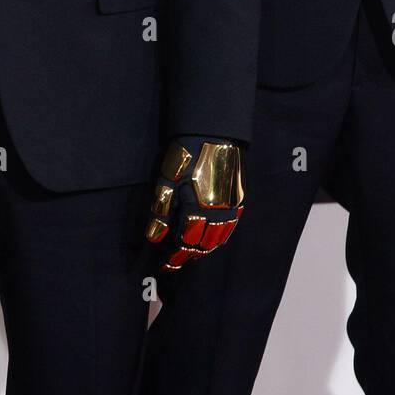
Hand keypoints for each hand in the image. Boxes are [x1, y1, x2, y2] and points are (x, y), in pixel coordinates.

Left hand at [145, 136, 243, 269]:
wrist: (215, 131)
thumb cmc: (187, 152)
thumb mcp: (167, 178)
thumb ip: (161, 209)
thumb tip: (154, 236)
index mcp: (199, 208)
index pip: (186, 242)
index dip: (174, 255)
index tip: (163, 263)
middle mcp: (219, 212)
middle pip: (203, 244)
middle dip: (187, 255)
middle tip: (174, 261)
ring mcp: (232, 206)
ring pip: (219, 239)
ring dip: (204, 248)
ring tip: (190, 252)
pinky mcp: (240, 198)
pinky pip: (231, 227)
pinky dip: (220, 238)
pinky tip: (212, 238)